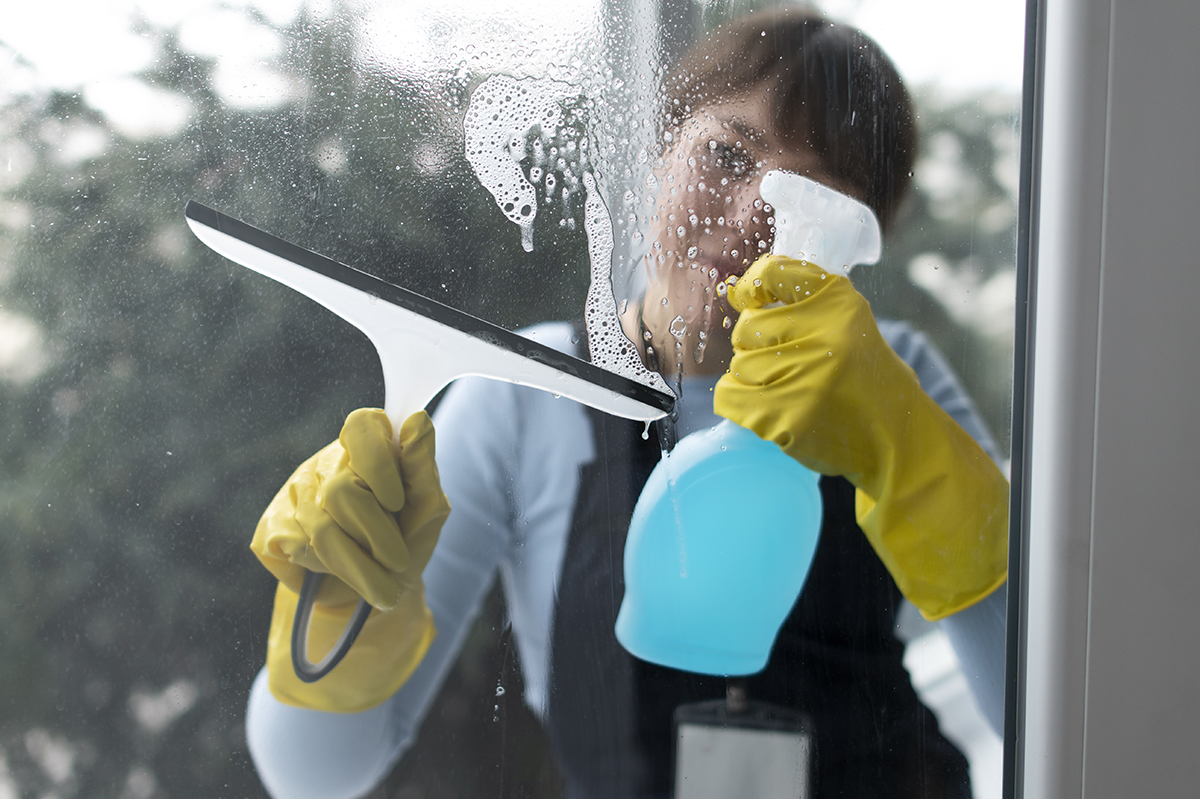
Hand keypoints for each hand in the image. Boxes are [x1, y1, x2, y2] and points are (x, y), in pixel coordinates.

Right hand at [251, 409, 450, 711]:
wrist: (375, 592)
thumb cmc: (405, 540)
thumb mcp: (426, 508)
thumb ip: (422, 466)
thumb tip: (418, 419)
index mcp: (368, 447)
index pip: (362, 426)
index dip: (378, 463)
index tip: (397, 503)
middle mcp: (328, 463)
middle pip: (342, 491)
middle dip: (377, 535)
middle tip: (398, 560)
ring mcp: (296, 493)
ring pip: (321, 528)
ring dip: (360, 567)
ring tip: (384, 588)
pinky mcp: (271, 528)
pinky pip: (297, 549)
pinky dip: (331, 572)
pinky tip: (342, 575)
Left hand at [714, 255, 1007, 618]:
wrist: (899, 440)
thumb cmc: (866, 381)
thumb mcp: (850, 328)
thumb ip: (805, 308)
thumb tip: (737, 291)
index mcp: (840, 302)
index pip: (773, 272)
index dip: (752, 286)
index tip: (747, 299)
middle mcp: (825, 333)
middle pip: (748, 329)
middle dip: (755, 349)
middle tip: (784, 368)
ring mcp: (806, 375)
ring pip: (739, 366)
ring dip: (751, 381)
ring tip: (787, 392)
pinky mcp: (788, 416)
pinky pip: (731, 397)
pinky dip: (740, 405)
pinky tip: (768, 411)